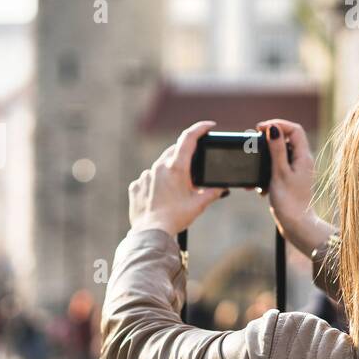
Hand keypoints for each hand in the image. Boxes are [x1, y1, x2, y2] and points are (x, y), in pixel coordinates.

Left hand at [128, 121, 226, 235]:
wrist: (151, 232)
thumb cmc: (176, 218)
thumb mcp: (199, 204)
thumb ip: (213, 192)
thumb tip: (222, 188)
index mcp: (176, 167)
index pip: (189, 138)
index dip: (200, 128)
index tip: (208, 126)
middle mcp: (159, 167)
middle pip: (174, 151)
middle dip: (186, 155)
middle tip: (195, 169)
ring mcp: (146, 175)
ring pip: (160, 165)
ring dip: (170, 171)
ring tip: (177, 189)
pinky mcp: (136, 185)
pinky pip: (148, 178)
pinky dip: (156, 182)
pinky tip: (161, 196)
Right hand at [255, 119, 334, 257]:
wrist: (296, 225)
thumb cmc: (289, 201)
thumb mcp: (279, 172)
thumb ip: (276, 149)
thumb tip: (273, 128)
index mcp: (303, 157)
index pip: (294, 129)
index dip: (277, 124)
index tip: (259, 128)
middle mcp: (302, 161)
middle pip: (286, 140)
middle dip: (268, 142)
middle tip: (254, 145)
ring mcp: (297, 171)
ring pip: (279, 156)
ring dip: (265, 160)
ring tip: (254, 170)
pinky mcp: (290, 181)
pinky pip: (277, 170)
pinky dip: (266, 174)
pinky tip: (259, 187)